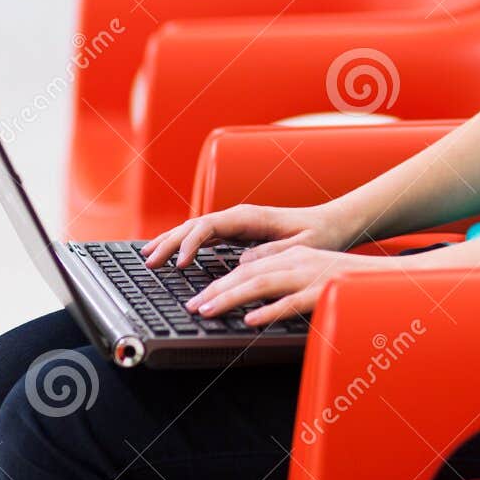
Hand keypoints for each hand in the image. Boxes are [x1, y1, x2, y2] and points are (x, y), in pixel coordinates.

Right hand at [140, 201, 356, 269]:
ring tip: (147, 256)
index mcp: (251, 216)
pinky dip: (185, 244)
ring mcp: (237, 224)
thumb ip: (272, 252)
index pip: (210, 225)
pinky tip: (172, 256)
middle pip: (196, 225)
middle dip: (169, 241)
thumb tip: (241, 260)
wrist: (332, 225)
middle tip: (147, 261)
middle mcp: (239, 217)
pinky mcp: (238, 233)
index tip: (178, 264)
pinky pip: (205, 237)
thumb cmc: (319, 235)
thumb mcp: (300, 246)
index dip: (190, 243)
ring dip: (171, 241)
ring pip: (196, 229)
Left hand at [183, 244, 395, 326]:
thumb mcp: (312, 275)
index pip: (249, 267)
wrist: (391, 280)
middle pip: (249, 274)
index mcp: (294, 256)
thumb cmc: (349, 284)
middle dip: (216, 290)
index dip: (220, 282)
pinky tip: (249, 320)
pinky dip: (268, 311)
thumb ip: (283, 282)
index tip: (198, 298)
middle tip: (192, 306)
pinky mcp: (324, 292)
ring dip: (231, 299)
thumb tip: (252, 297)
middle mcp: (299, 261)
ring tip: (207, 311)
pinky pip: (291, 303)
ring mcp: (312, 276)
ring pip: (262, 284)